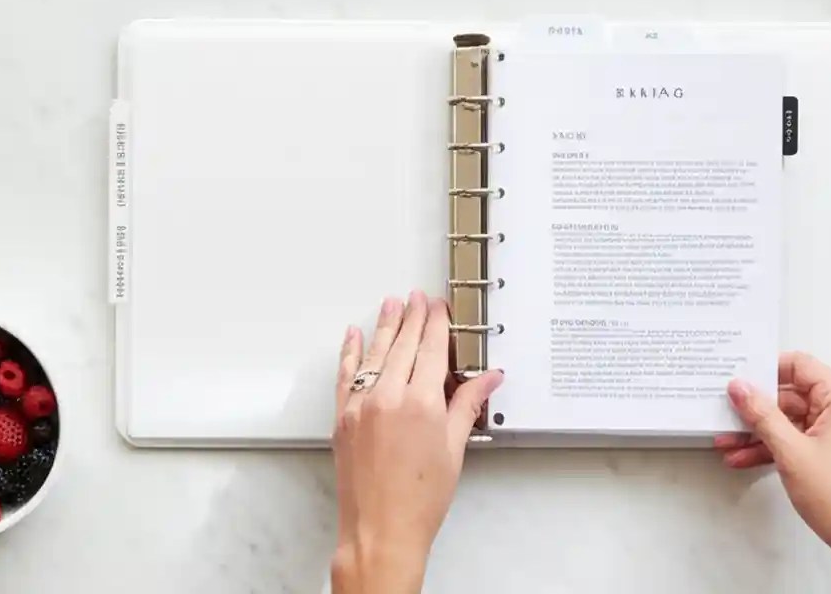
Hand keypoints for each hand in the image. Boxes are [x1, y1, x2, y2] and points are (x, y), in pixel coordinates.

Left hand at [330, 292, 502, 593]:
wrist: (380, 531)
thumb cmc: (419, 500)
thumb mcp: (454, 449)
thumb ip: (467, 406)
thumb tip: (488, 379)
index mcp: (421, 403)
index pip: (431, 348)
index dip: (436, 323)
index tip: (439, 307)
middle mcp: (388, 398)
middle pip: (403, 344)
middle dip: (412, 316)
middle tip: (417, 298)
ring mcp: (361, 407)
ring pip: (374, 354)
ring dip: (384, 325)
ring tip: (391, 304)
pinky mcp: (342, 419)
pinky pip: (346, 375)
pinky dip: (351, 353)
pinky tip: (354, 336)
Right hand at [715, 352, 830, 592]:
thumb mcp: (790, 451)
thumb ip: (762, 414)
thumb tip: (740, 387)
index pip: (801, 366)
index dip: (768, 369)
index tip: (740, 379)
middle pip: (794, 396)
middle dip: (758, 410)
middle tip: (727, 416)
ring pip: (795, 422)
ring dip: (762, 433)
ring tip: (729, 444)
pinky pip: (803, 440)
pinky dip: (778, 448)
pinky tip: (748, 459)